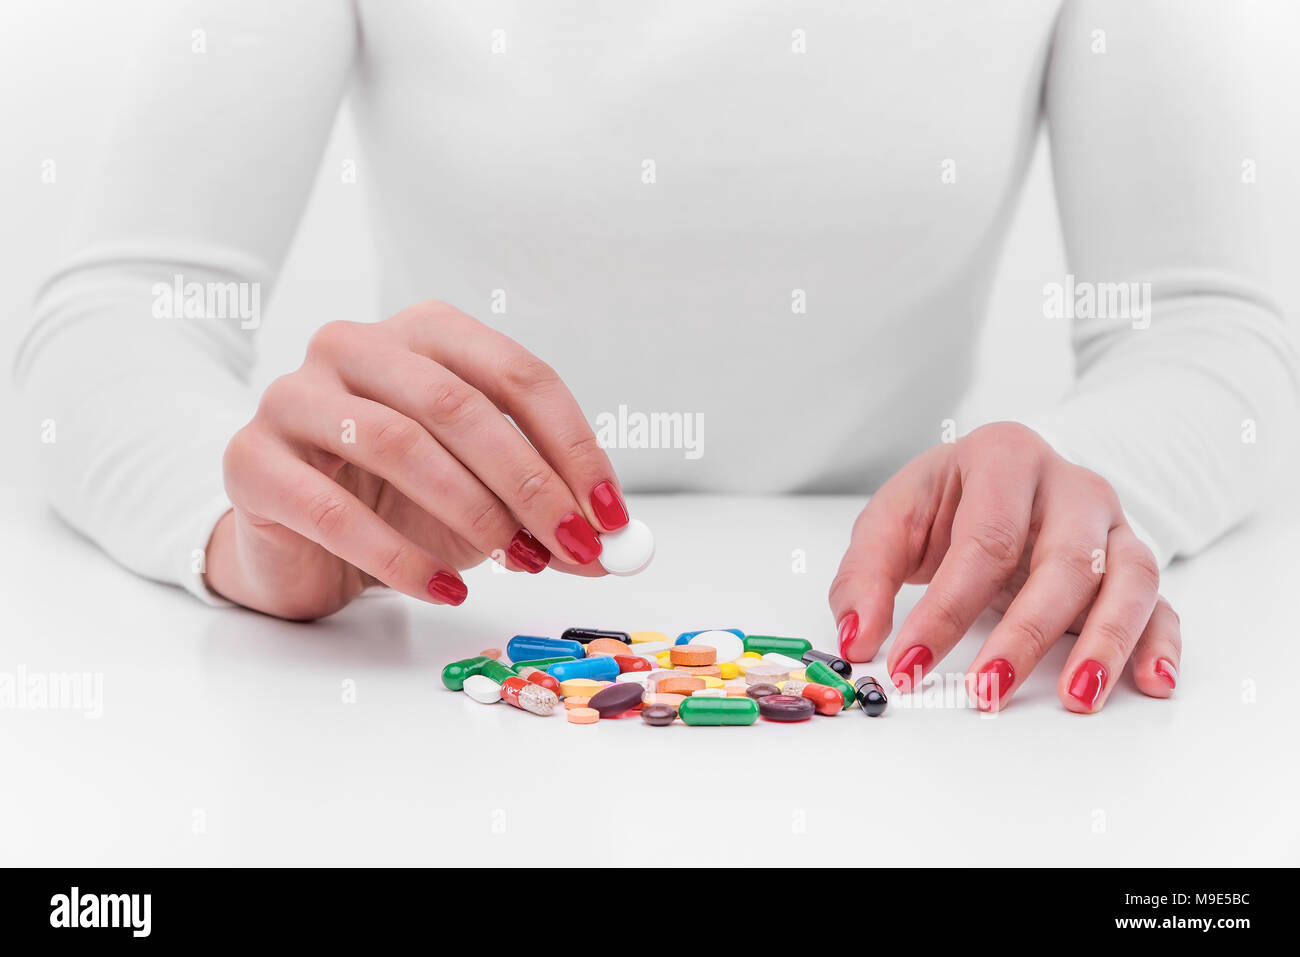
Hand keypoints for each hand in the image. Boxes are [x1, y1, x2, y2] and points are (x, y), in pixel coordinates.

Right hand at [205, 300, 627, 619]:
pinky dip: (401, 557)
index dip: (573, 447)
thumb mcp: (485, 499)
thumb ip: (545, 515)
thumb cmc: (399, 501)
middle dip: (529, 484)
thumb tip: (614, 550)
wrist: (295, 537)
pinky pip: (333, 510)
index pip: (517, 375)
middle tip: (573, 547)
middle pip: (459, 406)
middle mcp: (356, 345)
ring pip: (398, 444)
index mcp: (426, 333)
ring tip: (512, 565)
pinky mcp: (250, 459)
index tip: (610, 516)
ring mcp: (294, 396)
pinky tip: (444, 589)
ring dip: (471, 513)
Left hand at [830, 423, 1180, 712]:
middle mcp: (1070, 487)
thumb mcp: (892, 519)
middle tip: (987, 690)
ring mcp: (1111, 525)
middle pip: (1064, 563)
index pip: (984, 542)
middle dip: (1024, 636)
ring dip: (1105, 644)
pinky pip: (1161, 604)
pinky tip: (1151, 683)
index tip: (909, 664)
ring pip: (1127, 582)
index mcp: (1005, 458)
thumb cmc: (948, 500)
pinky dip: (1160, 644)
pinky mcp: (1132, 565)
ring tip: (1079, 699)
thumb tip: (856, 640)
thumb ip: (863, 578)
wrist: (1000, 476)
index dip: (946, 610)